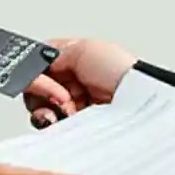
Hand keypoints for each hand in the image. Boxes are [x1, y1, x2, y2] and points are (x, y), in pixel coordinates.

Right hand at [22, 38, 137, 128]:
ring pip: (41, 109)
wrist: (138, 101)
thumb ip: (54, 54)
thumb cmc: (120, 71)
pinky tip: (66, 118)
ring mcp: (74, 106)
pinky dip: (54, 123)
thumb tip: (35, 63)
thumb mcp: (84, 48)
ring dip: (47, 109)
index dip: (36, 72)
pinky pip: (54, 126)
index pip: (39, 66)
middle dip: (42, 93)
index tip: (42, 78)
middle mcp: (72, 83)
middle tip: (60, 96)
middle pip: (37, 89)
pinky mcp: (77, 126)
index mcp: (73, 61)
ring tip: (67, 108)